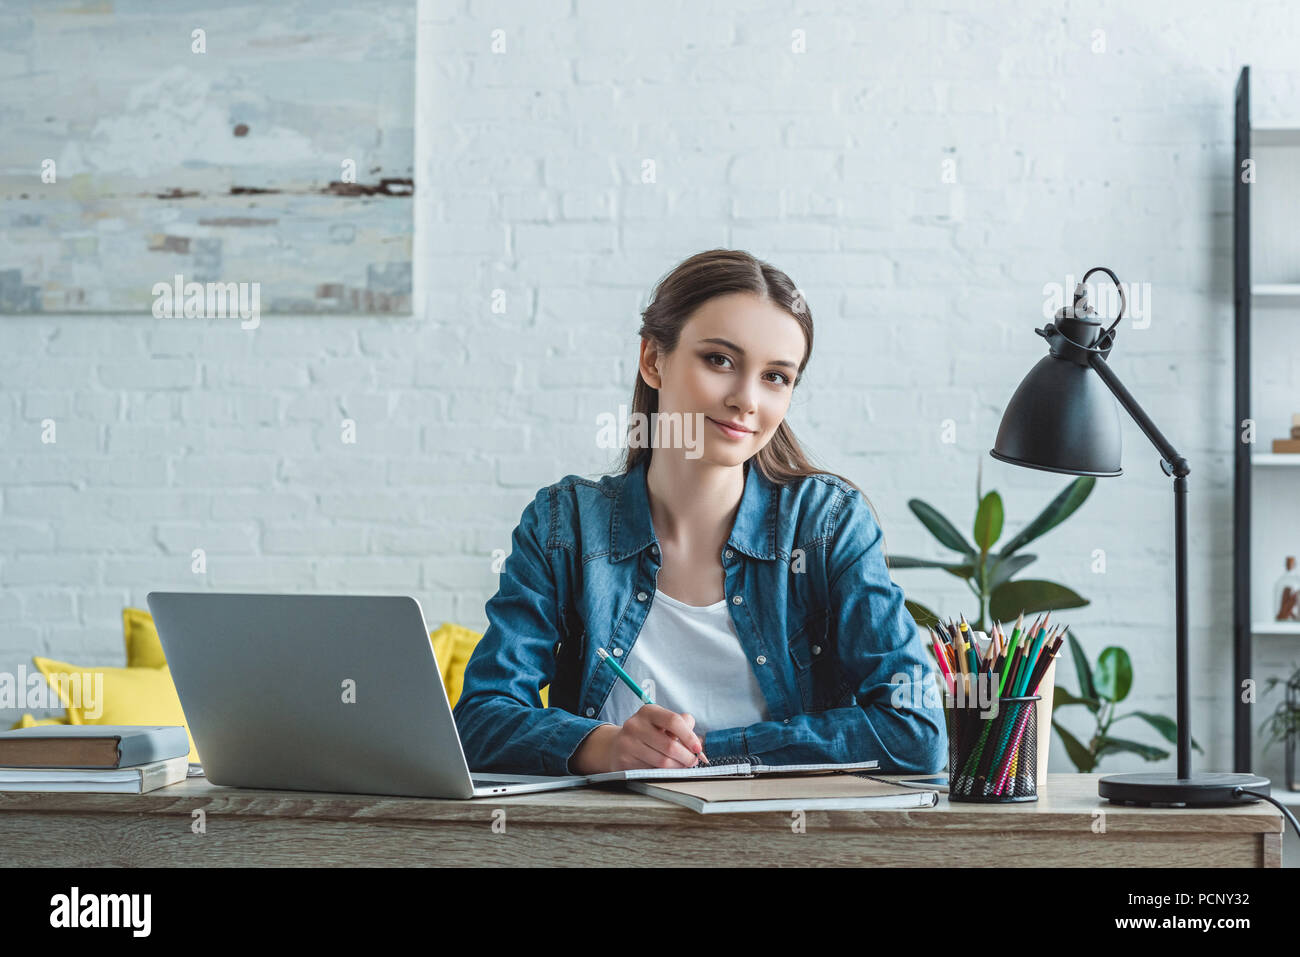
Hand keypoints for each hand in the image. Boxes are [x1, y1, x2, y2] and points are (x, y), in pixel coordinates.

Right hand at [573, 705, 704, 773]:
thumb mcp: (662, 723)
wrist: (617, 746)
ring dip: (677, 767)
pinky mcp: (624, 760)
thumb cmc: (648, 734)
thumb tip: (698, 744)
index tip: (698, 749)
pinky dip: (663, 772)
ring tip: (680, 766)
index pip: (674, 721)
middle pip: (670, 745)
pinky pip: (651, 771)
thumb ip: (683, 726)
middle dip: (686, 757)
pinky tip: (664, 769)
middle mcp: (635, 724)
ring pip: (662, 761)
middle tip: (692, 761)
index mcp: (649, 711)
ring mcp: (628, 742)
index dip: (689, 737)